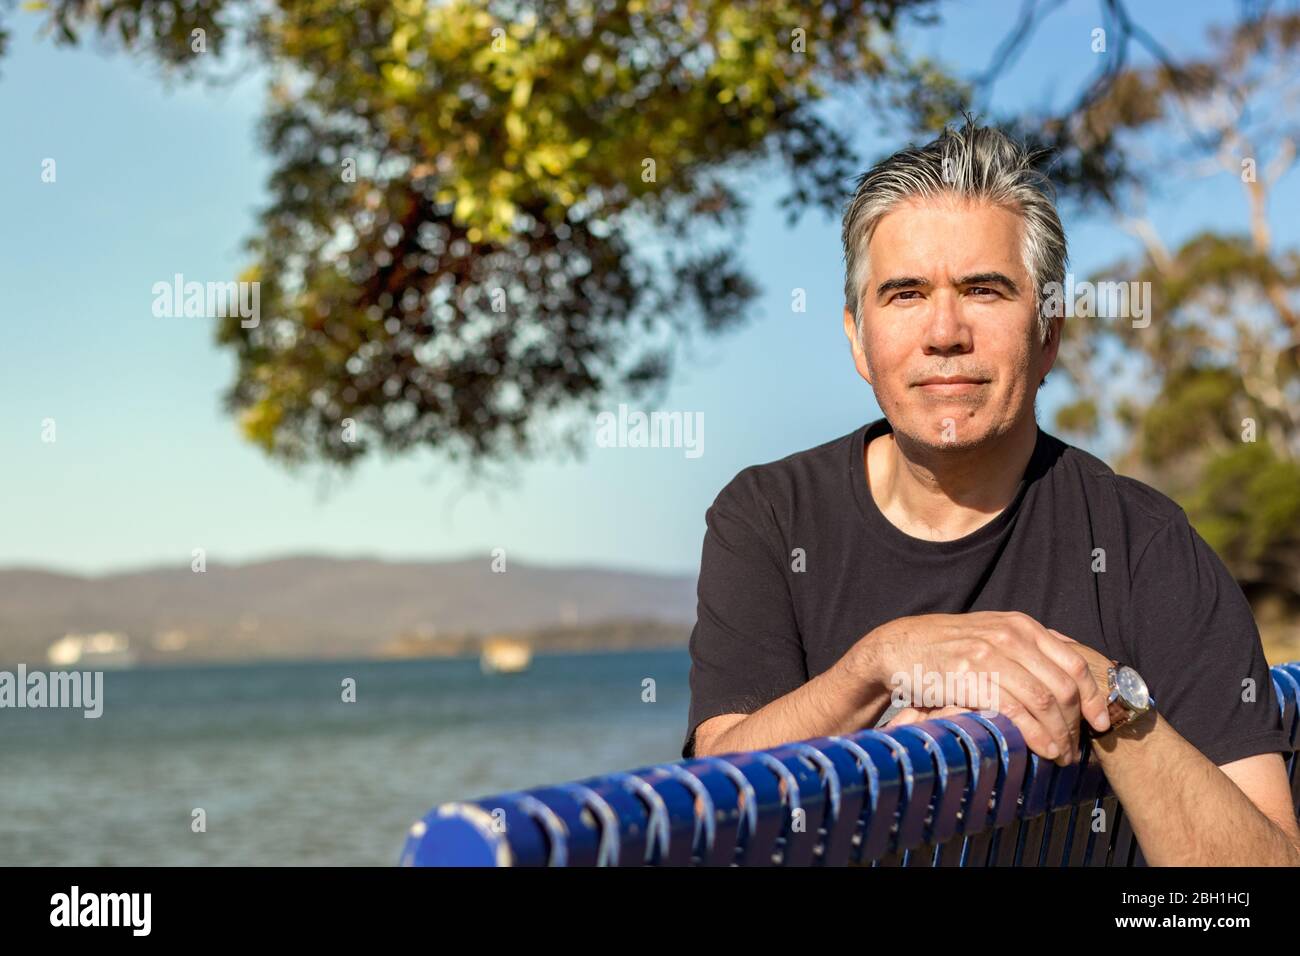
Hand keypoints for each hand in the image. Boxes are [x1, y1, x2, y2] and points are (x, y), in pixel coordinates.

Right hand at [858, 611, 1111, 766]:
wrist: (902, 646)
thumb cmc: (949, 645)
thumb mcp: (993, 632)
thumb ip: (1027, 643)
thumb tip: (1069, 655)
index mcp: (1022, 625)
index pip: (1074, 662)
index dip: (1093, 697)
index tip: (1101, 723)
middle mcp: (1011, 636)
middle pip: (1062, 687)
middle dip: (1076, 724)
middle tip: (1076, 749)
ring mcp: (991, 655)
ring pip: (1044, 701)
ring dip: (1059, 735)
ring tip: (1061, 756)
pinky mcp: (971, 676)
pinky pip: (1016, 710)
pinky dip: (1035, 734)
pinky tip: (1042, 750)